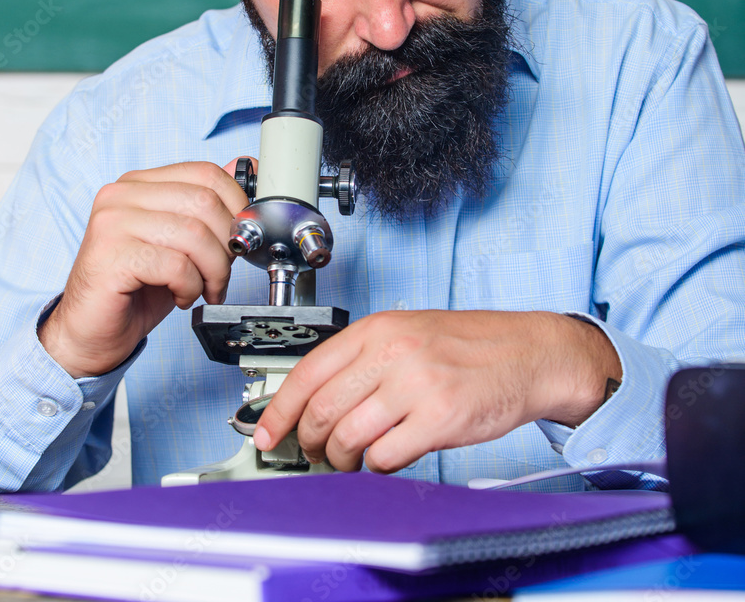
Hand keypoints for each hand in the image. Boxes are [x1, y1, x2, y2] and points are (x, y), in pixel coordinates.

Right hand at [38, 159, 250, 377]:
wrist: (88, 332)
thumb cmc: (135, 288)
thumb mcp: (178, 243)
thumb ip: (203, 209)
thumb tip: (244, 172)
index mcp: (139, 184)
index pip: (204, 172)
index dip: (236, 204)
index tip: (242, 235)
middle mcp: (121, 195)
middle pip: (203, 201)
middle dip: (227, 243)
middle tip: (222, 272)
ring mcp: (112, 223)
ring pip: (194, 233)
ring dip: (213, 270)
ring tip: (204, 289)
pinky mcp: (110, 257)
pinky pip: (176, 266)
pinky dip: (190, 287)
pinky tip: (181, 297)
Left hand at [253, 310, 620, 472]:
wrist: (528, 351)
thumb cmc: (469, 345)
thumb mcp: (407, 333)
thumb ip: (363, 360)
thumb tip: (316, 399)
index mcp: (377, 329)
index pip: (308, 371)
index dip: (279, 409)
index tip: (267, 433)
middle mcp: (391, 352)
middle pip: (321, 408)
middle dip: (309, 441)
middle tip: (314, 452)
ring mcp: (416, 384)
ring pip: (348, 437)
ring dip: (341, 459)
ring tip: (350, 460)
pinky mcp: (440, 418)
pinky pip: (386, 456)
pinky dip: (378, 466)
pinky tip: (387, 458)